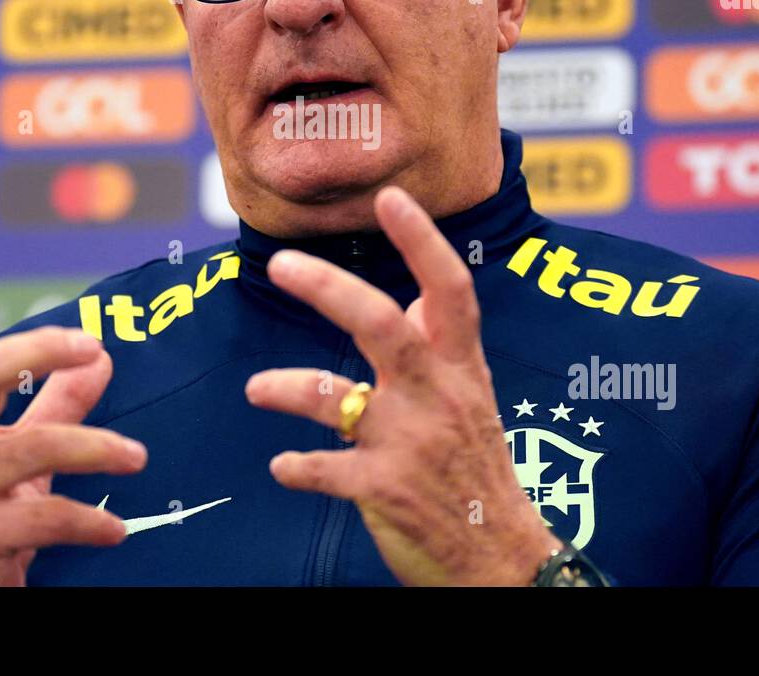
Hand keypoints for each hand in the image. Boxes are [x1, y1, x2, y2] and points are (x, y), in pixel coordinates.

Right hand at [0, 245, 146, 585]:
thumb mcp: (12, 454)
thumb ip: (52, 405)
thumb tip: (103, 357)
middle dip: (39, 351)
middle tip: (93, 347)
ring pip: (34, 448)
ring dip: (97, 448)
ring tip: (137, 457)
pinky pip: (47, 516)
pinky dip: (91, 521)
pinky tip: (115, 529)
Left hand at [245, 186, 560, 585]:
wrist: (503, 562)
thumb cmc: (479, 471)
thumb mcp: (474, 400)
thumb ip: (441, 350)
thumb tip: (413, 299)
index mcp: (462, 369)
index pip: (450, 291)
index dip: (421, 241)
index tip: (390, 197)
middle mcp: (437, 397)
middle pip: (380, 325)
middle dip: (328, 289)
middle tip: (284, 264)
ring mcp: (410, 444)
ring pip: (335, 397)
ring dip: (286, 388)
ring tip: (255, 390)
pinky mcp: (384, 490)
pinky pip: (322, 469)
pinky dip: (295, 467)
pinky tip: (283, 466)